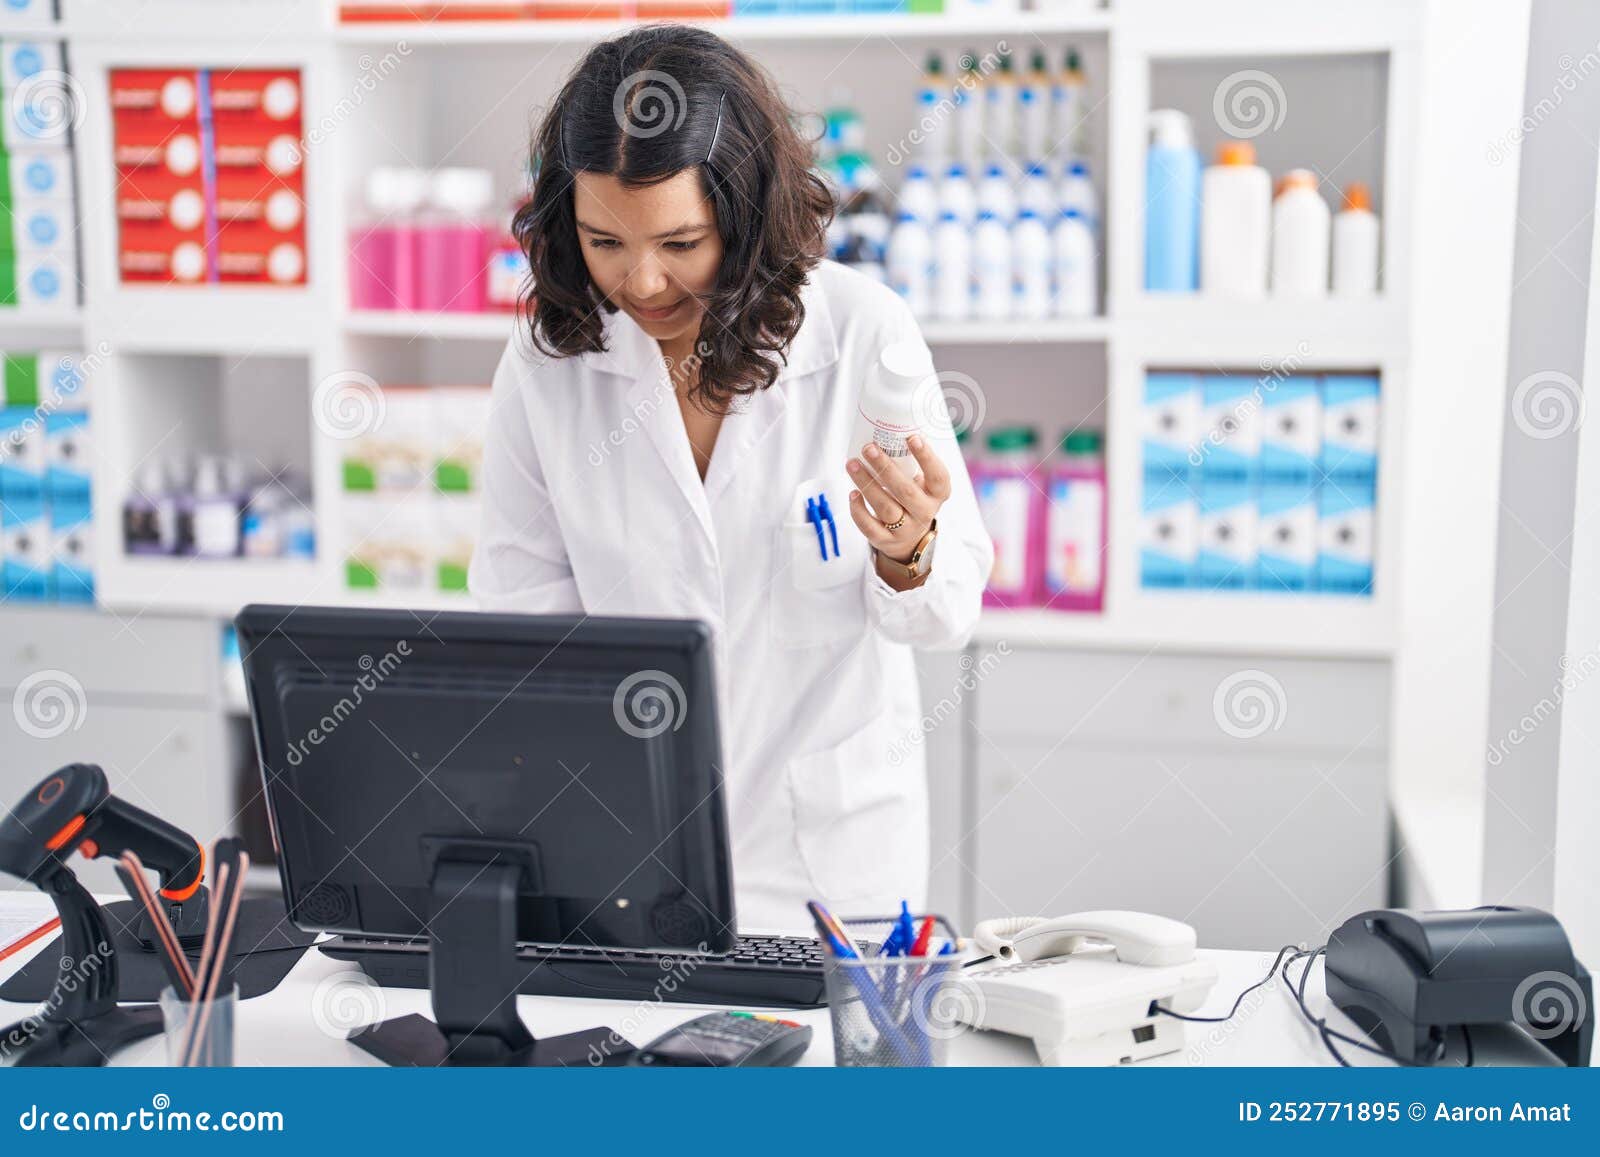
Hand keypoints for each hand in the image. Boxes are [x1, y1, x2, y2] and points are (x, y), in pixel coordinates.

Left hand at [846, 435, 949, 588]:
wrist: (910, 539)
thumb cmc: (913, 498)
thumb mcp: (922, 483)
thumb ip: (911, 463)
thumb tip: (890, 428)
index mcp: (937, 494)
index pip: (938, 476)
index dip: (926, 457)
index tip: (912, 437)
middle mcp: (924, 512)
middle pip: (906, 491)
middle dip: (885, 468)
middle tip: (869, 448)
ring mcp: (906, 529)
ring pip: (885, 507)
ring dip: (866, 484)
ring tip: (852, 464)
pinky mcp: (886, 541)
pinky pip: (870, 527)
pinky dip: (859, 510)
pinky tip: (852, 493)